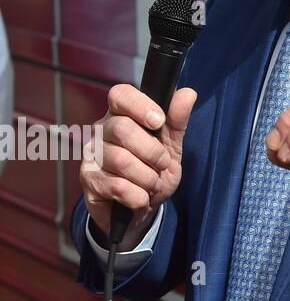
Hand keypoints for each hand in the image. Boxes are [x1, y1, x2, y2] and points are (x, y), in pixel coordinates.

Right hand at [81, 83, 197, 247]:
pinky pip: (119, 187)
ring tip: (152, 183)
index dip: (141, 105)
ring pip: (123, 161)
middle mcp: (101, 131)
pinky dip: (139, 196)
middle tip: (163, 163)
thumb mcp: (171, 144)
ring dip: (148, 177)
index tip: (159, 121)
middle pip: (123, 129)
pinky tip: (141, 196)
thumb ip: (177, 120)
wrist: (141, 207)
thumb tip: (188, 93)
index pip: (120, 95)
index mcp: (121, 114)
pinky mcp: (89, 181)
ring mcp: (92, 156)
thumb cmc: (154, 169)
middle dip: (153, 151)